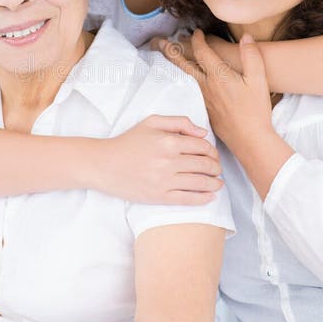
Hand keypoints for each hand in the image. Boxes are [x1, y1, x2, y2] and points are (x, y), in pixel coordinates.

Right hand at [103, 114, 221, 204]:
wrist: (104, 164)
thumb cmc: (128, 142)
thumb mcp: (152, 122)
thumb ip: (179, 122)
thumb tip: (203, 133)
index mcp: (168, 141)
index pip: (202, 147)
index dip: (212, 151)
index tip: (212, 155)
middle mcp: (169, 161)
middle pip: (204, 165)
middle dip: (215, 167)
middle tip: (216, 169)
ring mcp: (164, 180)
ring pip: (200, 183)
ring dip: (214, 184)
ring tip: (218, 184)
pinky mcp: (159, 196)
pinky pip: (187, 199)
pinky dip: (203, 199)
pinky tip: (210, 197)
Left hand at [159, 32, 293, 198]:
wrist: (249, 139)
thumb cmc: (256, 111)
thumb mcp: (259, 80)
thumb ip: (251, 56)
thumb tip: (245, 36)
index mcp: (218, 76)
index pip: (203, 52)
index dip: (198, 39)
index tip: (197, 32)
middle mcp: (206, 86)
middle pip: (184, 65)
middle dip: (172, 51)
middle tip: (161, 41)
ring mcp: (204, 99)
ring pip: (185, 78)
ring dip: (175, 65)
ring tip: (165, 57)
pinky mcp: (205, 110)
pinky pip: (190, 90)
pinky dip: (183, 80)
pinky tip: (183, 82)